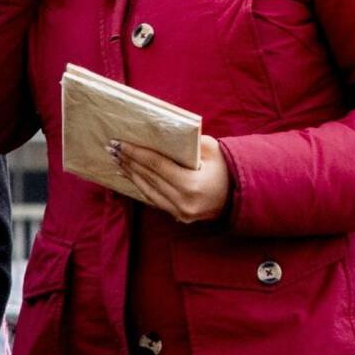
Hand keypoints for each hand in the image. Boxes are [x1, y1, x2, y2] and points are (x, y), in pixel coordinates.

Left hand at [110, 132, 232, 222]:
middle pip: (148, 178)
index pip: (156, 166)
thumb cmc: (228, 169)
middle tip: (112, 148)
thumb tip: (164, 137)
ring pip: (147, 191)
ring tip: (117, 161)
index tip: (120, 144)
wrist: (242, 196)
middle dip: (129, 162)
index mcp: (191, 184)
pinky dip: (141, 187)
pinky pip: (154, 200)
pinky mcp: (178, 217)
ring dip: (130, 175)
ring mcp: (180, 212)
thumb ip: (190, 143)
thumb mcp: (214, 150)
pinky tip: (130, 177)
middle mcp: (183, 201)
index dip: (136, 154)